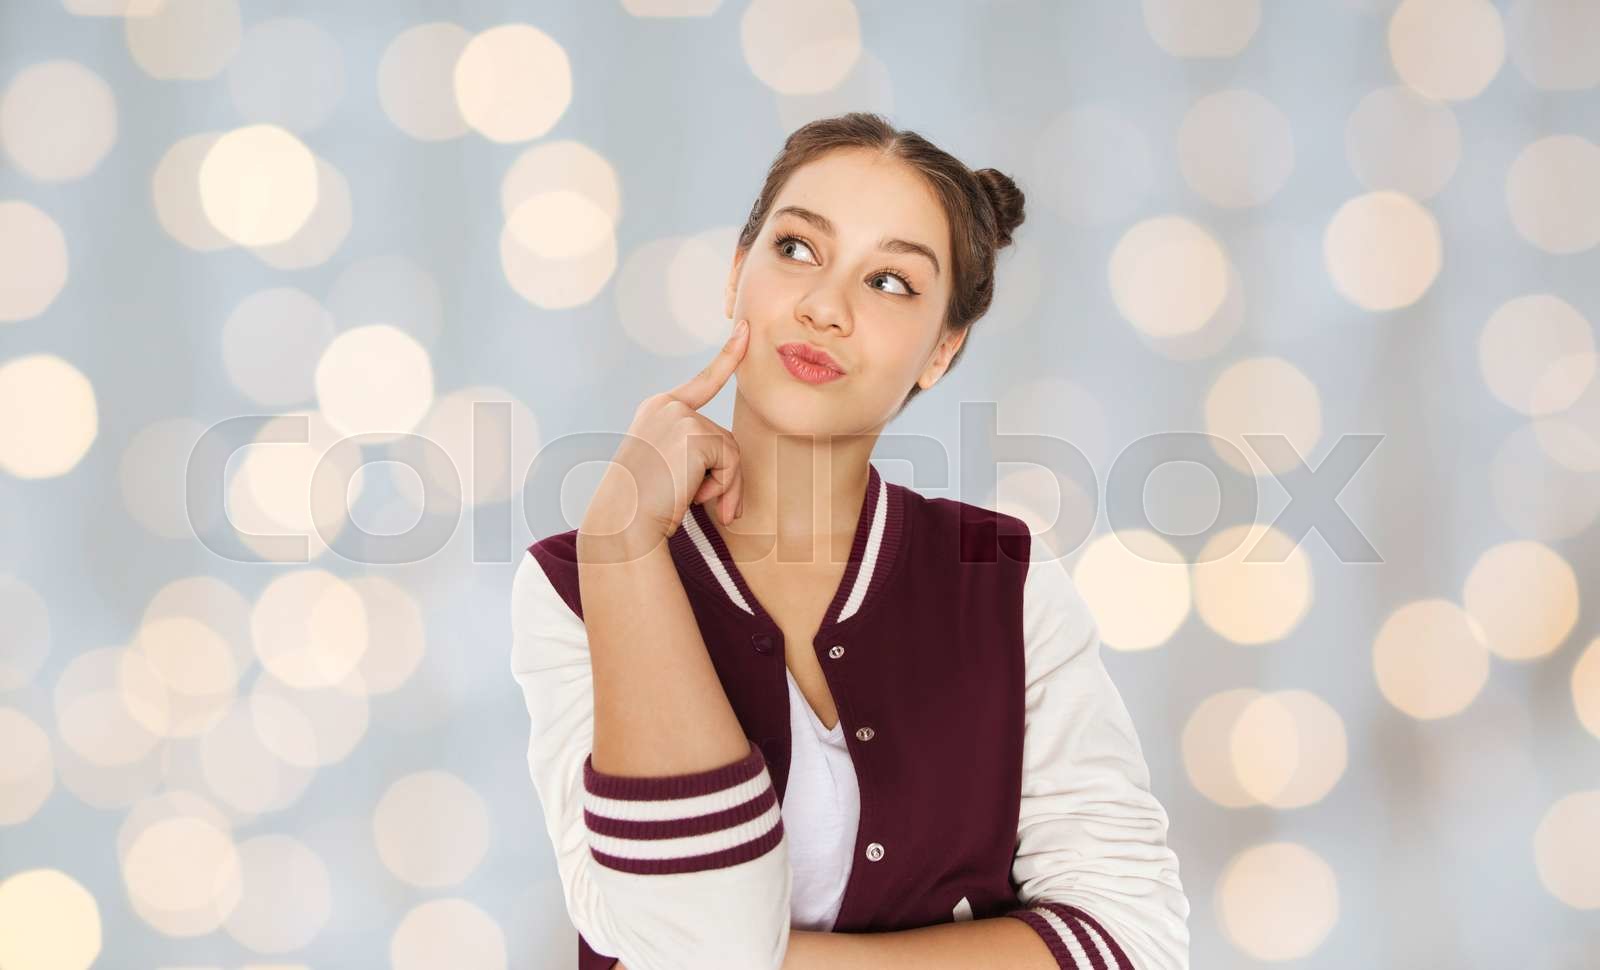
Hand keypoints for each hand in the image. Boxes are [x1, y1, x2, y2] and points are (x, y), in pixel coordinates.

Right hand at [582, 318, 749, 549]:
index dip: (728, 357)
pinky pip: (732, 462)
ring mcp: (682, 416)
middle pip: (724, 438)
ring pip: (731, 452)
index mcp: (658, 409)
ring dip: (722, 485)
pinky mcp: (695, 433)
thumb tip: (735, 485)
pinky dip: (722, 487)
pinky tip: (689, 493)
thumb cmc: (642, 506)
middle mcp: (668, 405)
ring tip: (685, 497)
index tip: (745, 330)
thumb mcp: (668, 470)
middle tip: (693, 499)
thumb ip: (697, 457)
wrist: (623, 521)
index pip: (703, 381)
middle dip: (723, 476)